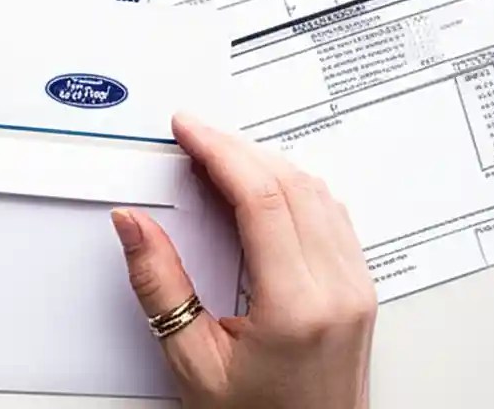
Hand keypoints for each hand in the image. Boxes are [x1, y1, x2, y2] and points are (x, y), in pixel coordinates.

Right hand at [111, 114, 375, 408]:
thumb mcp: (193, 364)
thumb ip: (160, 286)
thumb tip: (134, 225)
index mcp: (298, 308)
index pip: (262, 198)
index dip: (220, 152)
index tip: (188, 131)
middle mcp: (339, 291)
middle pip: (292, 185)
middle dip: (238, 149)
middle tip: (195, 137)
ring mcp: (357, 290)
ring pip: (318, 193)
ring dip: (268, 164)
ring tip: (221, 158)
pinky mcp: (360, 292)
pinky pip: (332, 216)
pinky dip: (294, 188)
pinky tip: (264, 189)